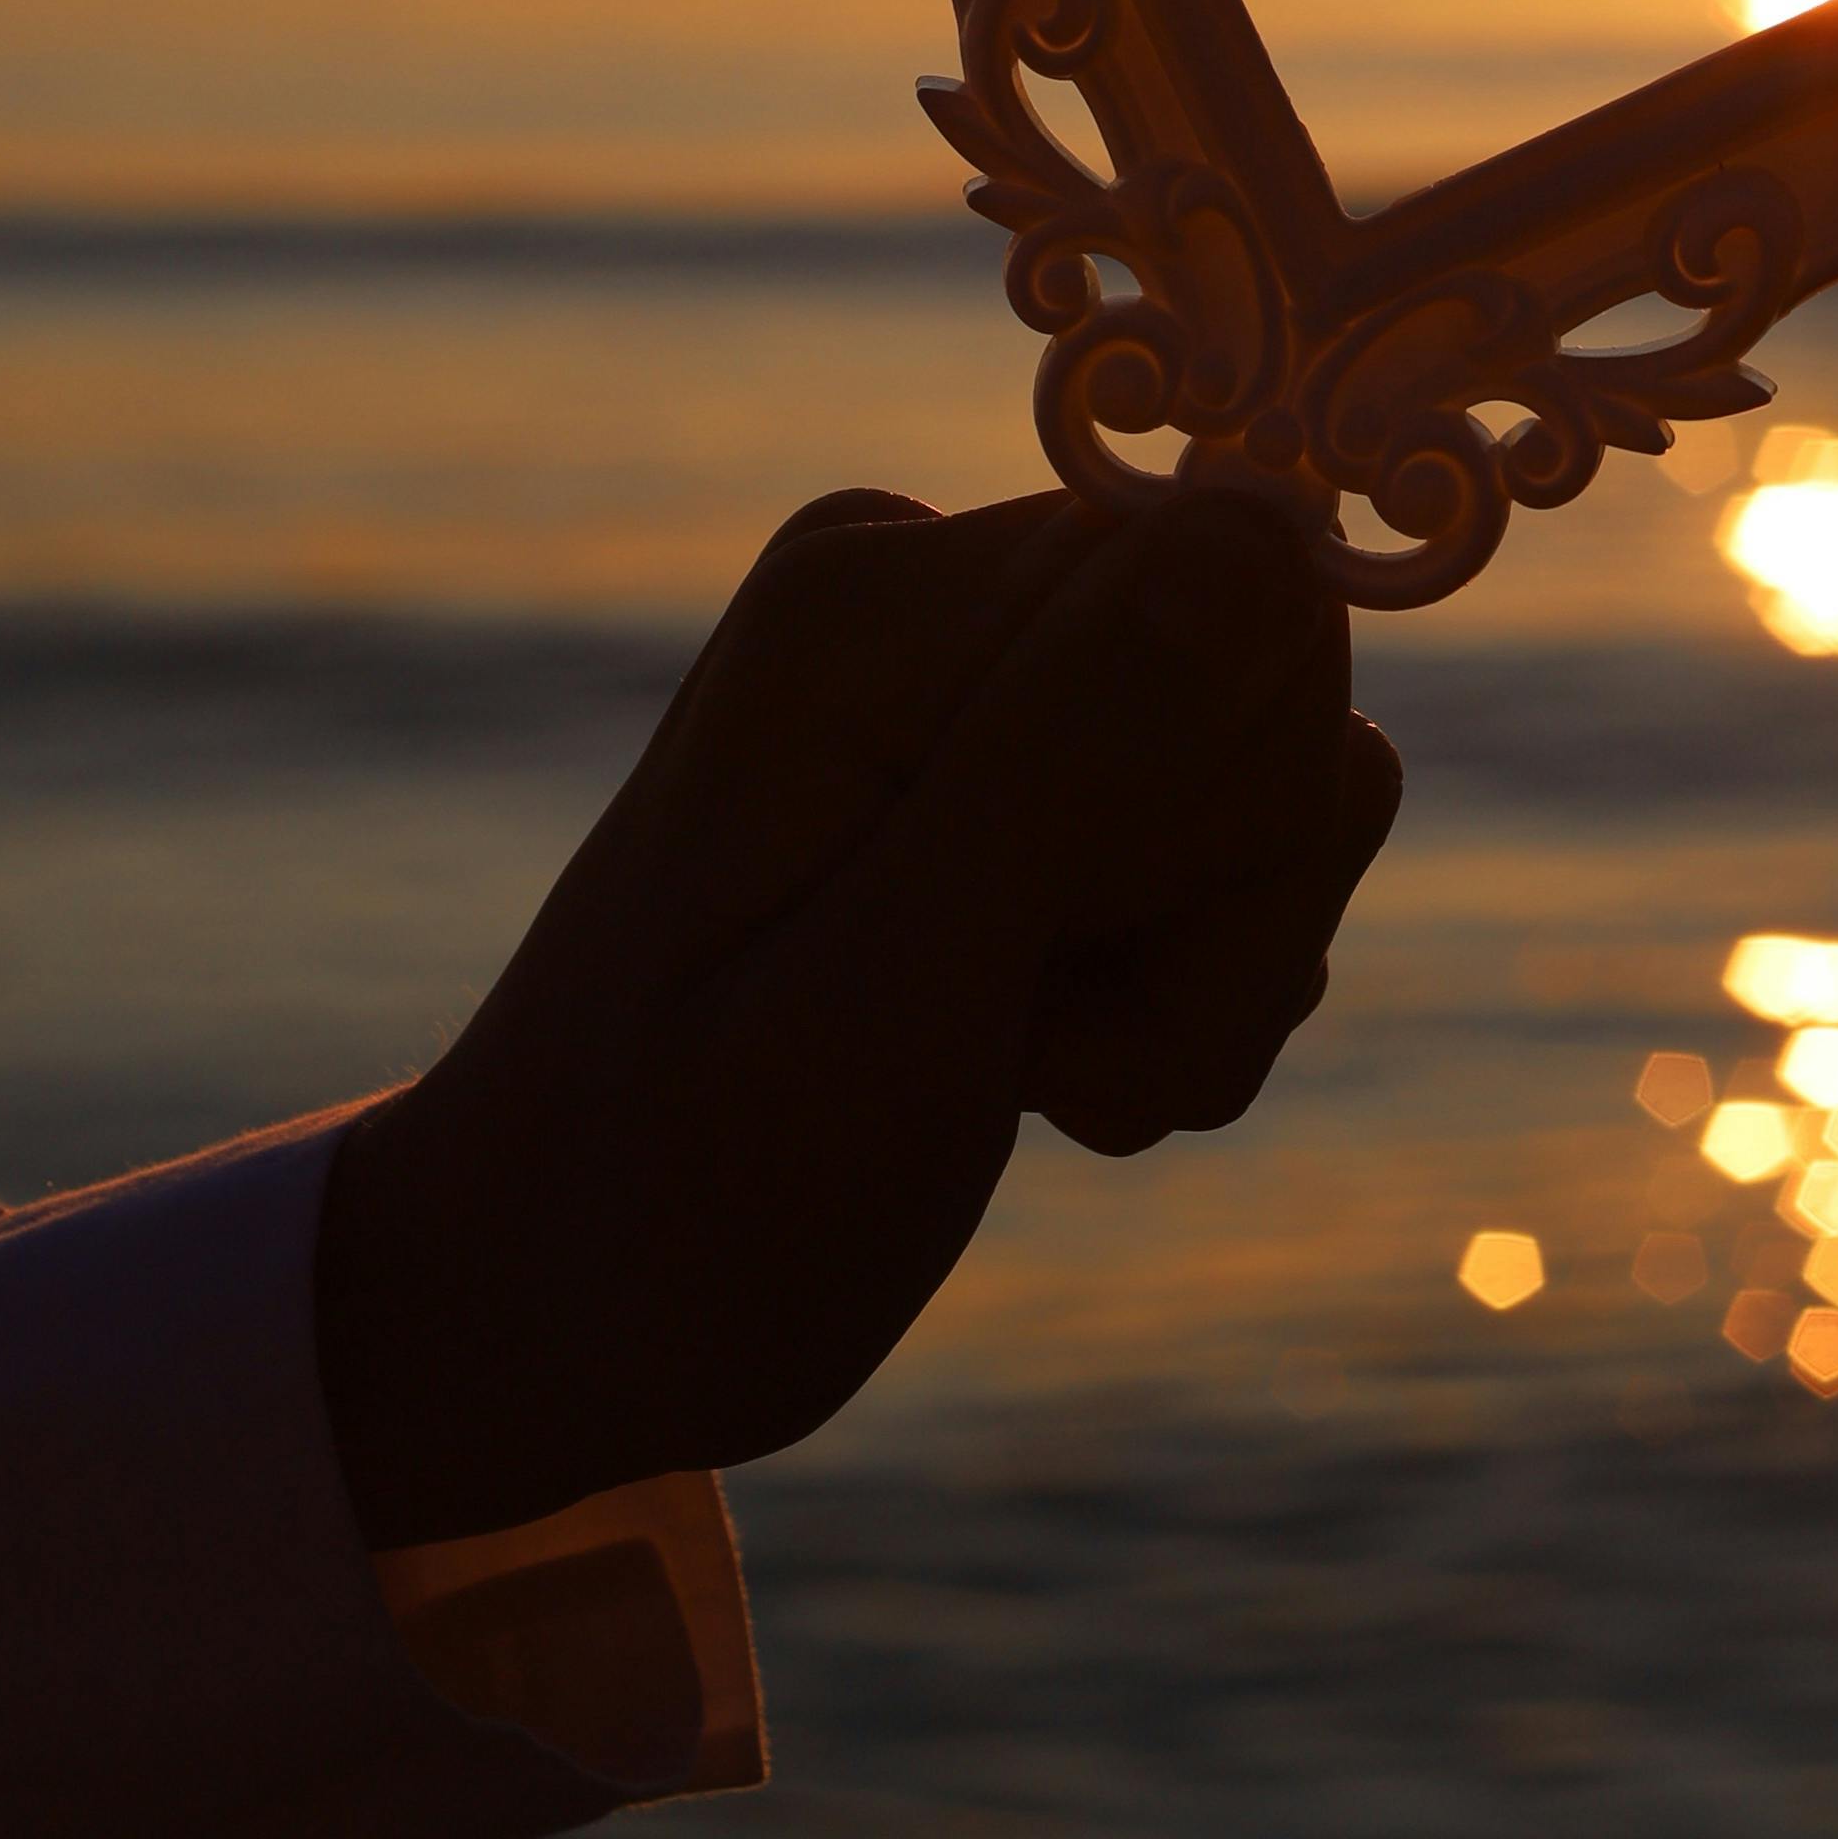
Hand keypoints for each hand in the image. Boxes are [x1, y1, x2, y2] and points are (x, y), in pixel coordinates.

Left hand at [315, 481, 1400, 1550]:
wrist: (554, 1312)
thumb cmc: (688, 1192)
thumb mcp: (887, 994)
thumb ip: (1073, 749)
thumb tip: (1258, 526)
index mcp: (888, 592)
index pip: (1250, 595)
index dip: (1229, 806)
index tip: (1072, 957)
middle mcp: (944, 590)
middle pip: (1281, 689)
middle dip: (1219, 914)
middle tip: (1045, 1054)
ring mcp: (985, 683)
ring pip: (1283, 783)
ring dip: (1203, 977)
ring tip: (1030, 1071)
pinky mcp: (1024, 779)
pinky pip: (1234, 846)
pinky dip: (1177, 997)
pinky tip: (1040, 1066)